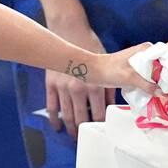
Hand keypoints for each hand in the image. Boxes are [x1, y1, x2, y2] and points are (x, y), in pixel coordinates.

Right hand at [45, 11, 109, 138]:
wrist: (69, 30)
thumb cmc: (90, 44)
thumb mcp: (106, 62)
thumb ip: (110, 83)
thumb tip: (116, 99)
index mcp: (94, 85)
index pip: (99, 113)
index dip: (101, 123)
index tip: (103, 130)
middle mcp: (78, 90)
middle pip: (81, 118)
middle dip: (85, 130)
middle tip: (87, 136)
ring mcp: (63, 89)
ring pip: (67, 116)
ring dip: (70, 128)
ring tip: (74, 135)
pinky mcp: (51, 85)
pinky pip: (52, 107)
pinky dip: (54, 119)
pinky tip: (57, 127)